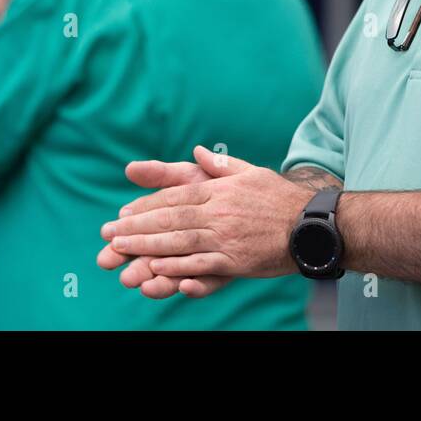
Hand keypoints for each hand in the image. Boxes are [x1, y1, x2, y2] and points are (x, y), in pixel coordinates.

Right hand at [96, 158, 233, 298]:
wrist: (267, 205)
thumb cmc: (221, 186)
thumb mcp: (191, 176)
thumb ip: (163, 174)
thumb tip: (130, 168)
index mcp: (170, 223)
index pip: (144, 227)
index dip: (125, 231)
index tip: (106, 234)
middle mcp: (183, 246)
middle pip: (152, 256)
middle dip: (132, 261)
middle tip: (107, 263)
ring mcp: (202, 261)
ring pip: (176, 275)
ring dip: (158, 282)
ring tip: (141, 285)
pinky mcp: (224, 273)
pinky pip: (210, 284)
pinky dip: (196, 287)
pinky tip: (184, 286)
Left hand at [101, 145, 307, 288]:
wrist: (312, 225)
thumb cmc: (280, 199)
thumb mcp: (251, 173)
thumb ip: (221, 165)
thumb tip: (199, 151)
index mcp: (218, 191)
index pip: (174, 198)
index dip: (145, 207)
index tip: (122, 214)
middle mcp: (218, 212)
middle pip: (169, 220)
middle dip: (136, 229)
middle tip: (109, 236)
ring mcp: (226, 237)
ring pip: (178, 243)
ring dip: (146, 248)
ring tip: (121, 252)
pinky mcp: (236, 261)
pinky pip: (200, 264)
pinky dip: (176, 267)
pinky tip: (155, 269)